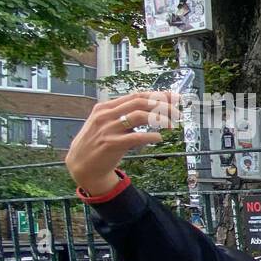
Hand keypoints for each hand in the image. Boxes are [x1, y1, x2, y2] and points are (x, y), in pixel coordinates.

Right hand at [66, 91, 181, 196]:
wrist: (82, 165)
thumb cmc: (99, 143)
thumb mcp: (107, 124)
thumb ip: (125, 115)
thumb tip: (153, 109)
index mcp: (105, 107)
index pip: (136, 96)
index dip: (158, 95)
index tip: (175, 98)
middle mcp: (105, 115)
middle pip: (140, 102)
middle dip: (162, 105)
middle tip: (178, 112)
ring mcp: (107, 129)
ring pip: (139, 116)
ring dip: (160, 119)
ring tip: (172, 124)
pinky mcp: (111, 144)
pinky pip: (135, 137)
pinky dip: (150, 136)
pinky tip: (159, 137)